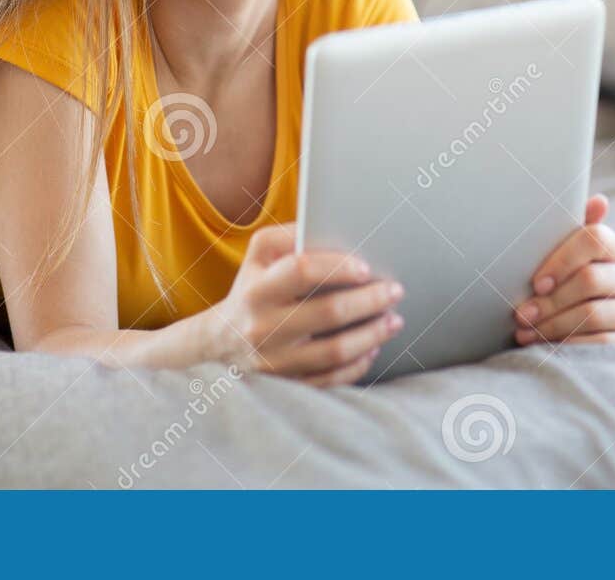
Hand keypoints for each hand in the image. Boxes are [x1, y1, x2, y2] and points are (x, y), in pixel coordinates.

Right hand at [202, 224, 405, 385]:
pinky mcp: (286, 386)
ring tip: (394, 320)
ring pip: (335, 351)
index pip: (301, 270)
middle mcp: (263, 327)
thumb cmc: (253, 289)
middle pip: (328, 313)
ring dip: (372, 334)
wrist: (220, 344)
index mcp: (258, 289)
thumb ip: (288, 235)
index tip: (366, 266)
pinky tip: (373, 347)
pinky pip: (331, 379)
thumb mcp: (259, 256)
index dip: (338, 267)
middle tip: (395, 290)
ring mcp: (274, 362)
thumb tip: (330, 228)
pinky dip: (358, 364)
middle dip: (370, 301)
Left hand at [513, 193, 614, 345]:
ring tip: (524, 331)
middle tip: (521, 314)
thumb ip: (577, 227)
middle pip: (590, 280)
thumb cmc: (567, 281)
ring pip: (592, 314)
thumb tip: (600, 201)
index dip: (561, 260)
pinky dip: (567, 344)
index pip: (594, 239)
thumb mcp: (568, 255)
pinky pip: (600, 343)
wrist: (584, 325)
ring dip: (552, 324)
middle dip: (550, 299)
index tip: (536, 282)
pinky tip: (543, 346)